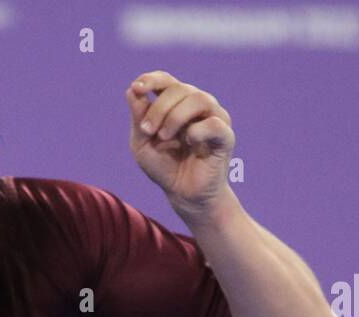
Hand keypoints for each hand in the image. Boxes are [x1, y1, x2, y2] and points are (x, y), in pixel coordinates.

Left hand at [126, 71, 234, 221]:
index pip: (166, 80)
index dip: (152, 80)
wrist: (183, 195)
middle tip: (147, 131)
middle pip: (179, 88)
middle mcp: (197, 105)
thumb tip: (132, 90)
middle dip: (159, 108)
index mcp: (177, 103)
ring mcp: (214, 117)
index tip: (138, 88)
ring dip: (175, 117)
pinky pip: (214, 124)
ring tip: (164, 137)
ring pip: (198, 99)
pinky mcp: (226, 136)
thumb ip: (138, 118)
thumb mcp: (142, 145)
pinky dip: (197, 131)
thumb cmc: (164, 167)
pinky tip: (190, 142)